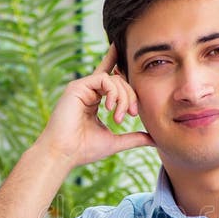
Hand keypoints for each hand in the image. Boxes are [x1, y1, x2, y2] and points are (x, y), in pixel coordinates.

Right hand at [36, 44, 154, 167]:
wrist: (63, 153)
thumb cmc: (84, 149)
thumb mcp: (116, 141)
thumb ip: (134, 137)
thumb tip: (155, 139)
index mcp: (95, 101)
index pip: (110, 80)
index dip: (120, 66)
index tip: (133, 64)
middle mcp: (88, 91)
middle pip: (118, 80)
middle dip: (130, 96)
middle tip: (132, 115)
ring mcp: (82, 88)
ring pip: (113, 79)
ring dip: (123, 97)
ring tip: (119, 117)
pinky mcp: (77, 86)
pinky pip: (102, 78)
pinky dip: (112, 91)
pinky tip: (110, 107)